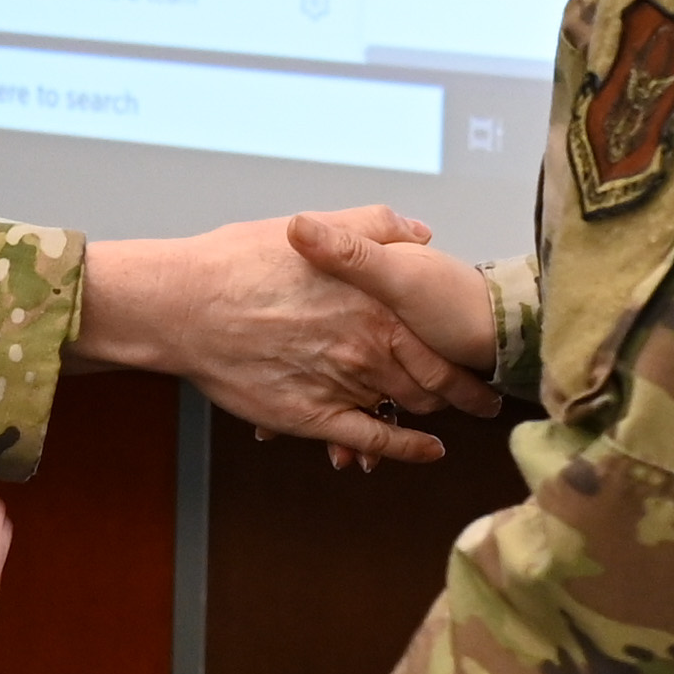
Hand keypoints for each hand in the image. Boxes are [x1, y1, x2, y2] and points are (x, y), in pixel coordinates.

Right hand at [73, 205, 501, 464]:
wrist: (186, 304)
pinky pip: (374, 439)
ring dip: (434, 415)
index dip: (470, 348)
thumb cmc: (241, 261)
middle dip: (464, 391)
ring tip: (457, 417)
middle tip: (486, 398)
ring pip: (405, 408)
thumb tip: (420, 230)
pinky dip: (406, 449)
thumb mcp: (316, 223)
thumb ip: (373, 225)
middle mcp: (368, 345)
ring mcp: (343, 383)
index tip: (487, 354)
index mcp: (375, 300)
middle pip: (433, 377)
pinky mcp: (314, 416)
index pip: (441, 332)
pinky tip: (428, 450)